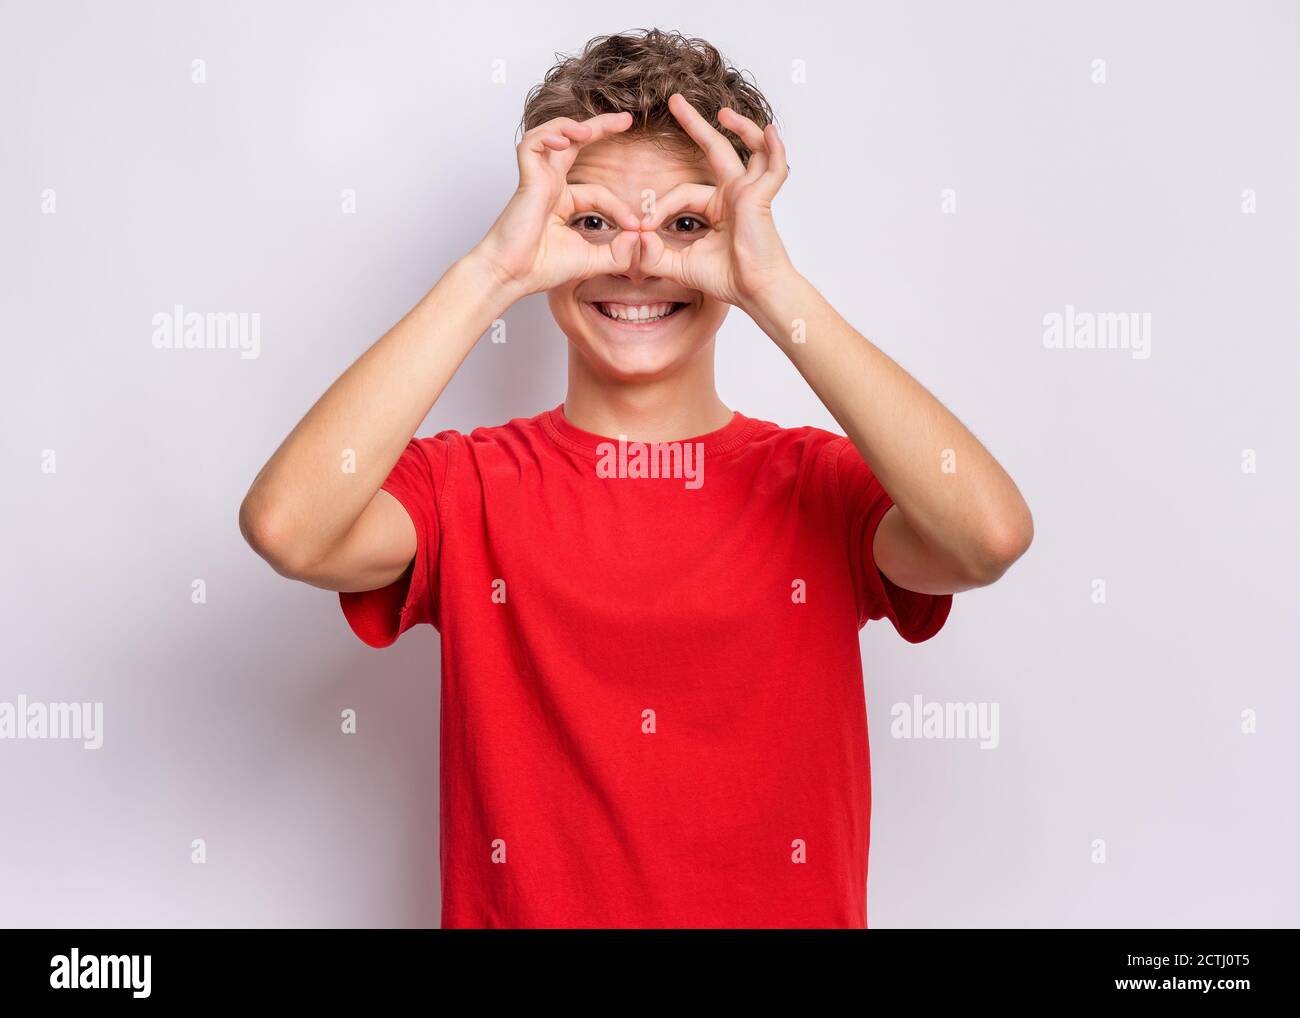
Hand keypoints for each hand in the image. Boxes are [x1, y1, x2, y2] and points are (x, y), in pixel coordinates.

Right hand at [472, 113, 642, 297]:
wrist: (513, 276)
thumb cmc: (542, 269)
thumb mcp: (591, 261)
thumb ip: (618, 252)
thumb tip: (640, 236)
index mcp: (564, 202)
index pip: (599, 193)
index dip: (621, 208)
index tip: (638, 227)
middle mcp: (551, 186)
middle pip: (576, 144)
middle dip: (601, 128)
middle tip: (627, 119)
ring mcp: (538, 180)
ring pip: (553, 136)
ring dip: (573, 126)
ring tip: (591, 129)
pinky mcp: (526, 180)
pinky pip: (531, 145)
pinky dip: (547, 136)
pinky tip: (565, 140)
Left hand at [638, 94, 795, 307]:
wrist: (755, 292)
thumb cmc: (728, 280)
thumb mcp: (681, 266)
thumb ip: (655, 255)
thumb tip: (634, 240)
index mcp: (717, 207)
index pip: (682, 194)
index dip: (659, 208)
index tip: (641, 226)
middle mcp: (735, 194)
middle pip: (715, 150)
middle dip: (695, 125)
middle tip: (674, 100)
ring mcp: (750, 193)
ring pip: (747, 150)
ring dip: (738, 127)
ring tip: (720, 112)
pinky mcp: (762, 198)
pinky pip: (773, 169)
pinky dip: (774, 150)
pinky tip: (769, 131)